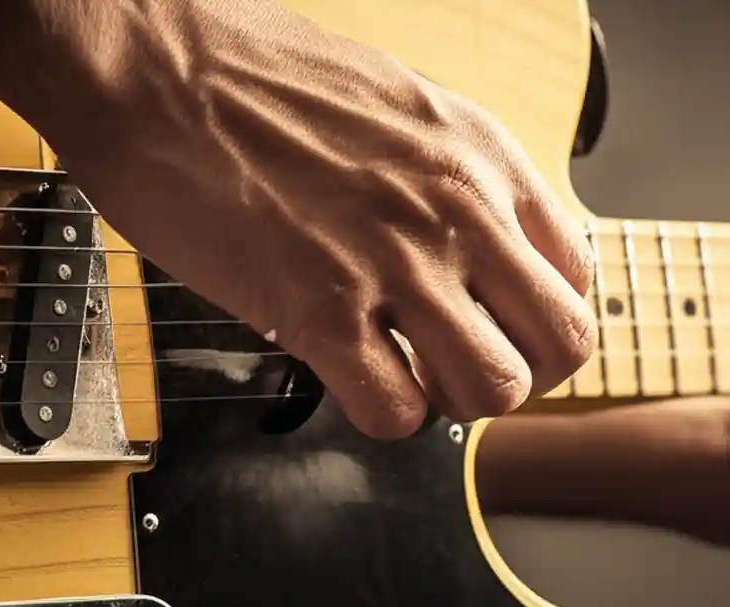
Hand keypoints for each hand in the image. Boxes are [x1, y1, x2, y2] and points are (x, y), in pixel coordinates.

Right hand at [34, 0, 596, 437]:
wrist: (154, 68)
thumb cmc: (252, 73)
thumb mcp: (397, 103)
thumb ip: (449, 174)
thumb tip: (469, 237)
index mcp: (480, 154)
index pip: (575, 273)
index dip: (540, 320)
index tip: (501, 327)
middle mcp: (456, 208)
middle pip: (560, 342)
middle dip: (521, 374)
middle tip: (468, 371)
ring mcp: (392, 260)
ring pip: (493, 387)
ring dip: (455, 403)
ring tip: (411, 378)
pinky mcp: (319, 308)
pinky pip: (395, 411)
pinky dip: (385, 415)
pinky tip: (354, 378)